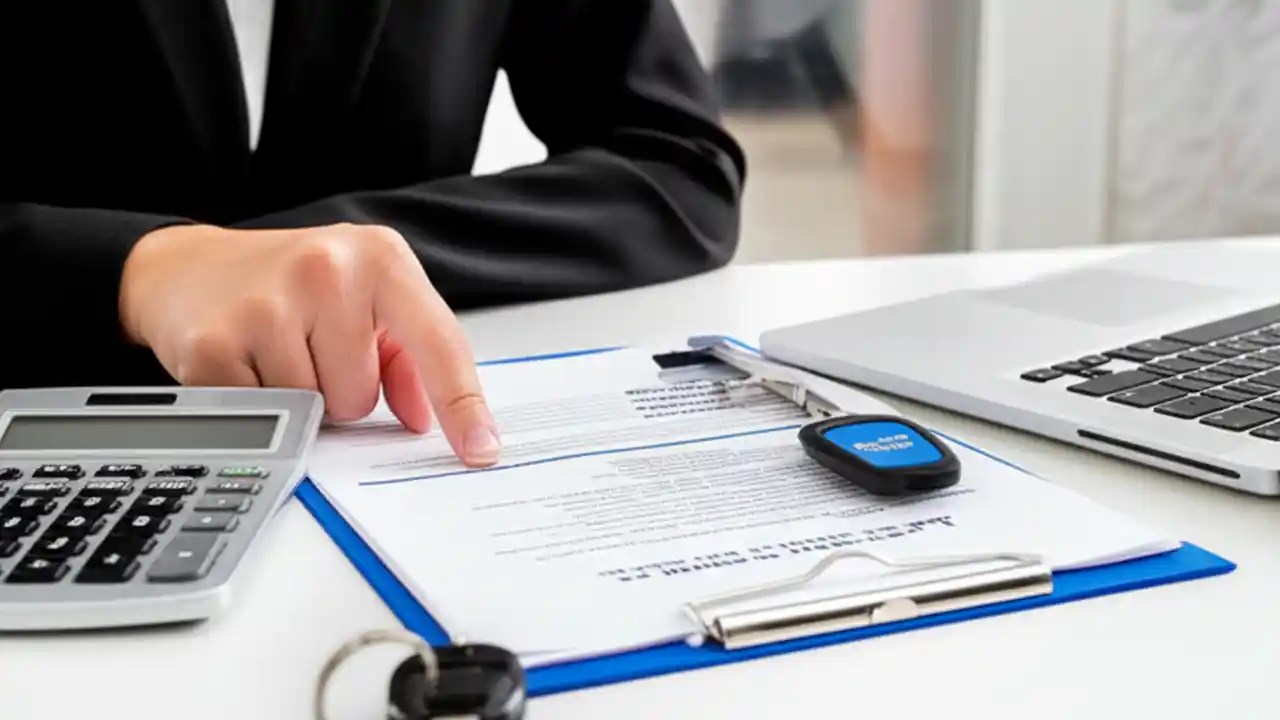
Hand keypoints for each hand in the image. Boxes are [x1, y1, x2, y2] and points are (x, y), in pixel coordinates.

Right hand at [119, 223, 500, 466]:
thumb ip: (407, 356)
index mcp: (380, 258)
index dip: (463, 404)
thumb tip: (427, 418)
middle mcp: (327, 270)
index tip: (481, 450)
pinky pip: (262, 415)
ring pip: (312, 412)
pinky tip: (242, 361)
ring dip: (297, 399)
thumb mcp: (364, 296)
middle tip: (310, 350)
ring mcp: (267, 303)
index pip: (438, 343)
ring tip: (274, 352)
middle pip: (361, 397)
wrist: (188, 267)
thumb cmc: (289, 283)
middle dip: (339, 392)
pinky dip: (255, 401)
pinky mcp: (215, 343)